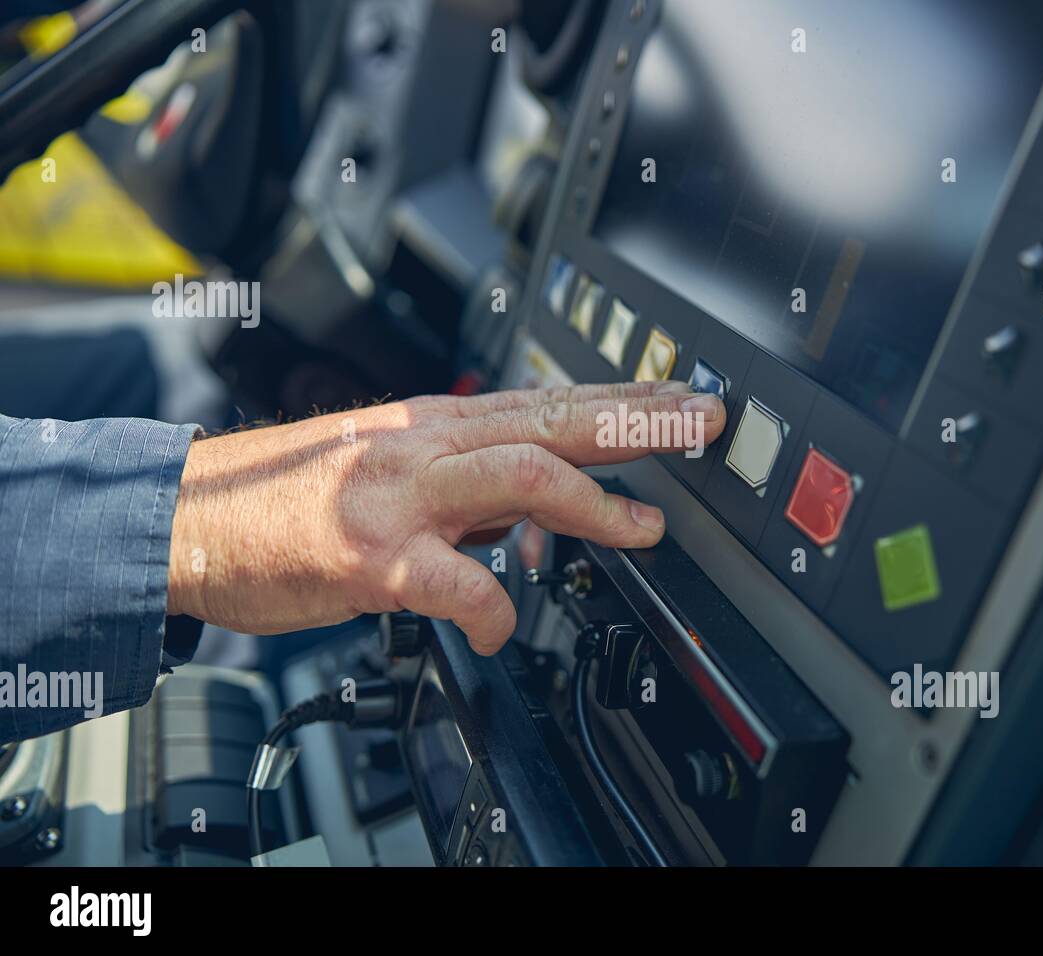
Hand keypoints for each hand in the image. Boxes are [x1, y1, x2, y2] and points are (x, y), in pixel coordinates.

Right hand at [166, 381, 724, 652]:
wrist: (192, 518)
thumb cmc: (291, 498)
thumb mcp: (388, 464)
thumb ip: (462, 476)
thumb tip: (535, 501)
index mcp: (433, 423)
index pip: (548, 401)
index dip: (623, 401)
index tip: (679, 401)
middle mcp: (423, 444)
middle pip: (552, 418)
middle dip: (638, 423)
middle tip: (703, 425)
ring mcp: (397, 495)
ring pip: (519, 474)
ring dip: (593, 502)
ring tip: (643, 529)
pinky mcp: (368, 555)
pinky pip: (455, 581)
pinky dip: (493, 607)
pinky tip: (503, 624)